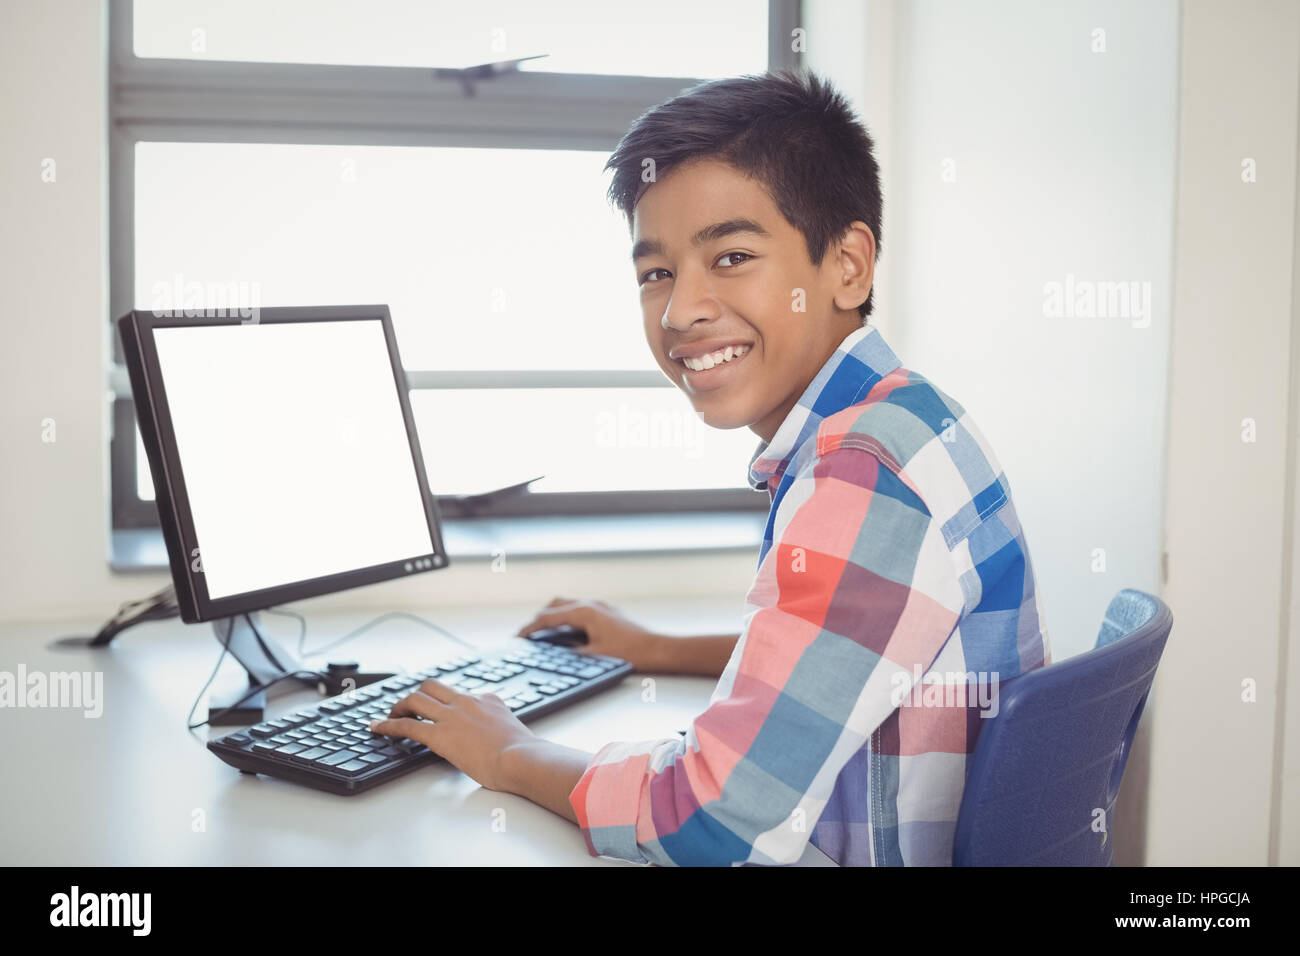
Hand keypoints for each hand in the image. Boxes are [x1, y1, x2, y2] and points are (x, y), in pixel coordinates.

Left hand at [368, 678, 534, 791]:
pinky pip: (407, 726)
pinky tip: (378, 728)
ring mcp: (451, 716)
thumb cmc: (524, 754)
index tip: (437, 709)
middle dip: (417, 695)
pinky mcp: (439, 735)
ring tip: (390, 716)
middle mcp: (466, 702)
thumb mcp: (513, 732)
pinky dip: (388, 725)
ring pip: (416, 699)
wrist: (522, 758)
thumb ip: (500, 730)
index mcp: (487, 700)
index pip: (459, 693)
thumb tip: (497, 741)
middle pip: (432, 686)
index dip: (444, 702)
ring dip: (399, 706)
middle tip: (407, 708)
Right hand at [516, 596, 663, 670]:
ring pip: (568, 605)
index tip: (519, 637)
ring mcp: (601, 607)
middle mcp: (591, 604)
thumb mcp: (593, 657)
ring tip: (544, 634)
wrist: (658, 650)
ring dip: (554, 617)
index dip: (531, 628)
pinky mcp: (608, 613)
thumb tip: (552, 653)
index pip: (549, 617)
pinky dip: (567, 618)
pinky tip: (567, 634)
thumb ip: (570, 653)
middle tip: (528, 635)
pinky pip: (580, 610)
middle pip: (556, 605)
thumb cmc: (630, 653)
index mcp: (585, 611)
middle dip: (540, 618)